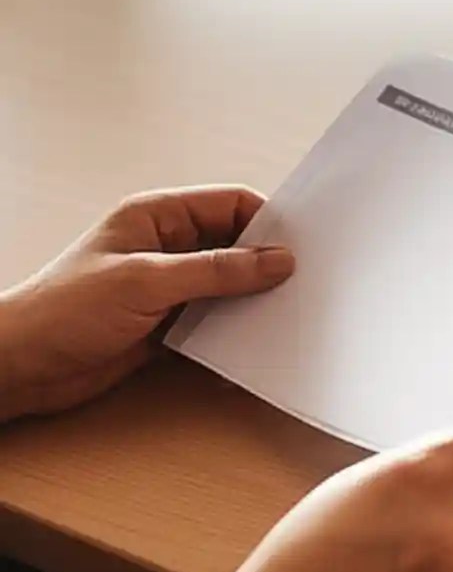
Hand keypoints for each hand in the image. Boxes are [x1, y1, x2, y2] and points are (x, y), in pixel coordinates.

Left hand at [0, 185, 293, 419]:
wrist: (21, 366)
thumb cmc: (64, 311)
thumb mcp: (147, 281)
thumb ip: (216, 270)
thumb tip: (277, 260)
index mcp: (157, 216)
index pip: (230, 204)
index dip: (269, 221)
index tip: (304, 247)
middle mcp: (167, 247)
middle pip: (237, 245)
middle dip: (269, 264)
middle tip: (306, 285)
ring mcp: (170, 287)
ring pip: (231, 286)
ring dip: (255, 301)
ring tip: (288, 317)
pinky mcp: (170, 324)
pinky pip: (218, 321)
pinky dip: (238, 332)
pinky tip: (257, 345)